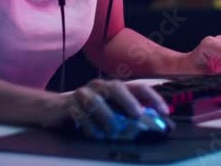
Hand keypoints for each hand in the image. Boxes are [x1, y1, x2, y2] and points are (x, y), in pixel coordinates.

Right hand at [45, 78, 169, 139]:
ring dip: (107, 115)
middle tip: (139, 116)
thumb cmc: (91, 113)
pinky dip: (89, 125)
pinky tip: (97, 135)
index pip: (139, 87)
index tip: (165, 112)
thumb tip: (160, 126)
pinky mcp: (69, 104)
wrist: (55, 110)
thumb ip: (133, 118)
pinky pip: (79, 113)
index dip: (153, 98)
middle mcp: (101, 87)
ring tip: (115, 130)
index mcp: (116, 88)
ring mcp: (84, 93)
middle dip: (129, 101)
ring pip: (96, 99)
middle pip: (117, 87)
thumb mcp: (114, 114)